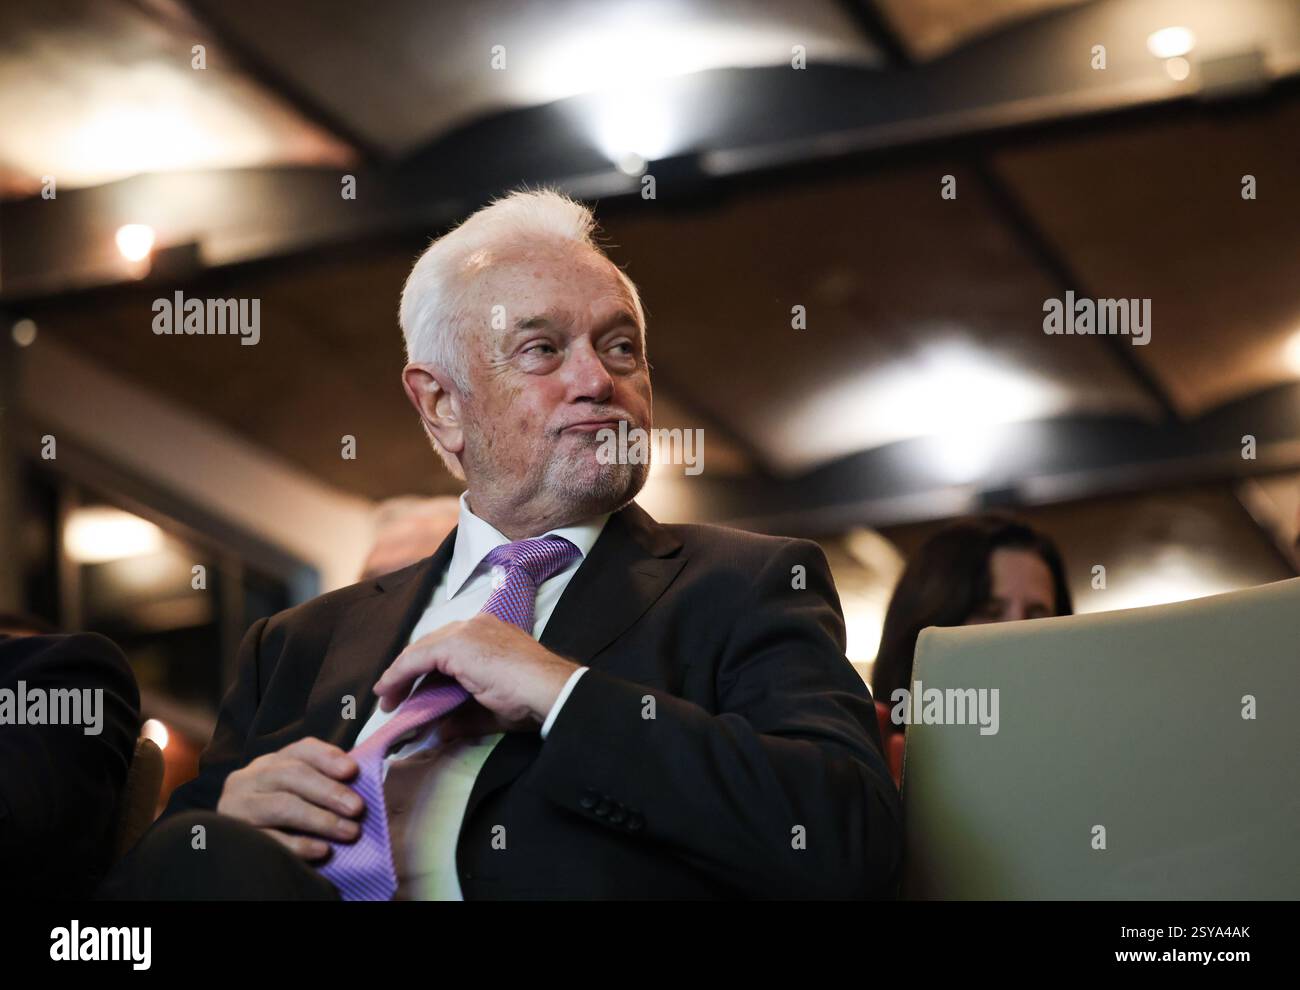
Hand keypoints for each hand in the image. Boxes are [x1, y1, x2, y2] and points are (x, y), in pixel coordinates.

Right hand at [217, 737, 362, 860]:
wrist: (235, 852)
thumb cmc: (281, 820)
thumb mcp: (298, 793)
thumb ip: (326, 782)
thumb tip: (366, 777)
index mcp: (271, 762)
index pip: (302, 749)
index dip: (328, 757)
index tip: (352, 771)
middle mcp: (249, 778)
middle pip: (292, 775)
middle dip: (329, 791)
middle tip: (358, 808)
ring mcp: (237, 806)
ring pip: (282, 805)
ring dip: (321, 819)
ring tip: (350, 832)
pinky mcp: (234, 836)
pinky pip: (269, 839)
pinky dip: (299, 845)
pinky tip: (323, 850)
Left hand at [373, 613, 578, 729]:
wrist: (549, 689)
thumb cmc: (531, 699)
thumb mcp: (491, 708)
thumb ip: (463, 716)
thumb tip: (439, 731)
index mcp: (489, 633)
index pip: (446, 647)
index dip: (425, 669)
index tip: (410, 691)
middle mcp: (475, 625)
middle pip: (429, 646)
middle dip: (409, 672)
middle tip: (395, 698)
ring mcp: (465, 632)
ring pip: (420, 651)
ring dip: (400, 676)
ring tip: (388, 699)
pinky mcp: (455, 645)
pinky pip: (416, 659)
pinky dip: (398, 675)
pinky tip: (387, 691)